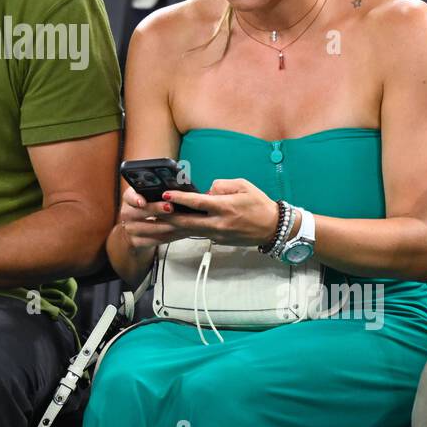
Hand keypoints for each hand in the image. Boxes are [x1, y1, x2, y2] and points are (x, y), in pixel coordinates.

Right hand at [117, 184, 188, 254]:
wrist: (135, 230)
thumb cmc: (149, 206)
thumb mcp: (148, 195)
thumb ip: (156, 189)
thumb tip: (175, 182)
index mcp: (129, 198)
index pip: (129, 196)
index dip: (135, 199)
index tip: (142, 202)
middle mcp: (126, 213)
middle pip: (139, 212)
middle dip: (156, 209)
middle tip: (170, 207)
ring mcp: (130, 229)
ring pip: (149, 228)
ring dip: (166, 225)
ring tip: (181, 220)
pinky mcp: (136, 242)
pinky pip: (154, 240)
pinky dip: (168, 236)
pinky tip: (180, 232)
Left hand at [160, 178, 280, 246]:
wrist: (273, 228)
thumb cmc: (259, 204)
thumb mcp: (243, 186)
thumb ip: (222, 185)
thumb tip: (207, 190)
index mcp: (225, 207)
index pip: (197, 202)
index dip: (179, 198)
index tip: (166, 194)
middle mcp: (219, 223)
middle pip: (187, 221)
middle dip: (168, 216)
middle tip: (153, 210)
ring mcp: (218, 235)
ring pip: (191, 230)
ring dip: (174, 224)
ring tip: (159, 218)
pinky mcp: (219, 241)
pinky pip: (200, 233)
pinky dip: (188, 228)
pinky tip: (179, 222)